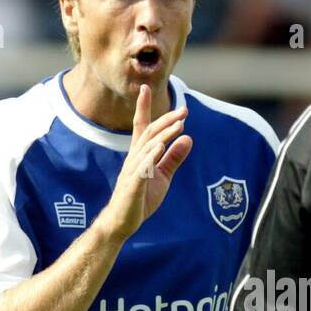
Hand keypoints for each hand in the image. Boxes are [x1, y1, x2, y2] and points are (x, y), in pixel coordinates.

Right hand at [101, 84, 192, 241]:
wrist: (122, 222)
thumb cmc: (141, 199)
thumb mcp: (162, 176)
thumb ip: (173, 157)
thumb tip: (188, 137)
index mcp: (140, 155)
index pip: (142, 127)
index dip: (144, 108)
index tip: (145, 88)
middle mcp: (134, 159)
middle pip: (149, 134)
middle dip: (165, 120)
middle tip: (184, 110)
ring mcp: (132, 172)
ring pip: (147, 148)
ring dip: (163, 135)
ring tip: (179, 124)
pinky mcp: (133, 186)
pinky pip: (142, 169)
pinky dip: (151, 157)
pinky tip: (160, 147)